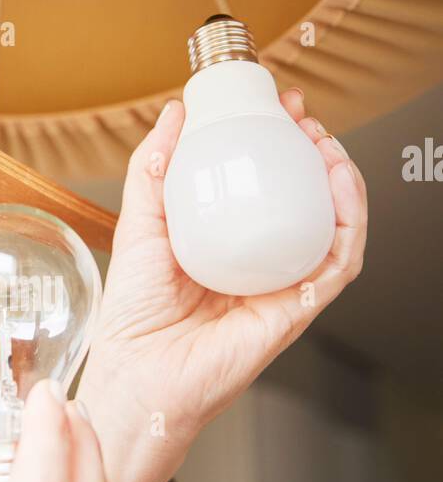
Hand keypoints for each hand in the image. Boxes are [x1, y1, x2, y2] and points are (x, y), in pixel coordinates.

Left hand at [77, 89, 367, 481]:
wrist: (138, 375)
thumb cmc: (133, 318)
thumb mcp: (138, 225)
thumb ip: (153, 171)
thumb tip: (174, 115)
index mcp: (226, 242)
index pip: (265, 184)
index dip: (277, 142)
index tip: (274, 105)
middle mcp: (260, 262)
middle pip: (305, 200)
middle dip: (313, 150)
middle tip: (302, 117)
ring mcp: (282, 285)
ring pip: (333, 226)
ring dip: (341, 179)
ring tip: (325, 143)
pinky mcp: (297, 308)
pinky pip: (337, 262)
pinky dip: (348, 222)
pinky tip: (338, 186)